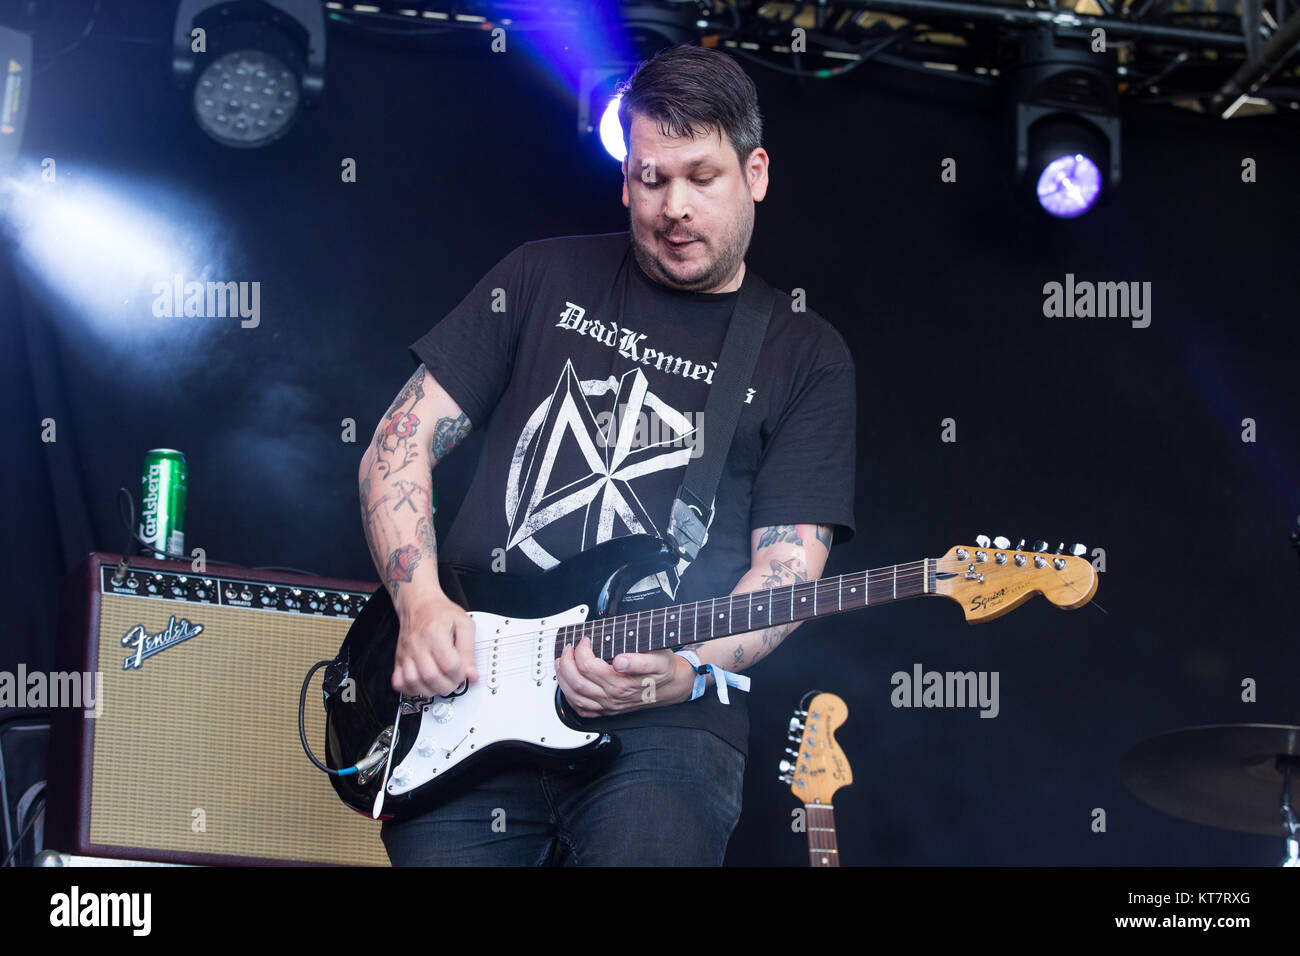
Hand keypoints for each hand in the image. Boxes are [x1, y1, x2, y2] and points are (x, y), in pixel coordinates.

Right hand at [391, 592, 477, 696]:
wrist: (420, 603)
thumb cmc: (441, 613)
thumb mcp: (464, 624)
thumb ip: (469, 650)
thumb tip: (471, 674)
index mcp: (435, 632)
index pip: (449, 664)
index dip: (460, 674)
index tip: (464, 673)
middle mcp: (417, 643)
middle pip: (430, 676)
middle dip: (447, 685)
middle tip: (454, 681)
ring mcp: (406, 652)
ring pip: (413, 681)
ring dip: (430, 690)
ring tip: (441, 683)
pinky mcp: (399, 659)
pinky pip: (398, 682)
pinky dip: (411, 689)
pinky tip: (424, 684)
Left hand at [555, 638, 689, 716]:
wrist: (672, 687)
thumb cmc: (662, 670)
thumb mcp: (658, 659)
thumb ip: (638, 661)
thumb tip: (619, 661)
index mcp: (621, 683)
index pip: (589, 667)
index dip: (582, 650)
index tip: (586, 639)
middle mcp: (612, 697)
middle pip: (577, 681)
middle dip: (568, 662)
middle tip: (569, 648)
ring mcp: (608, 706)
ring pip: (575, 697)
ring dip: (563, 679)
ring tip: (562, 662)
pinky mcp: (607, 711)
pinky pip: (582, 710)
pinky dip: (570, 697)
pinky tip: (568, 685)